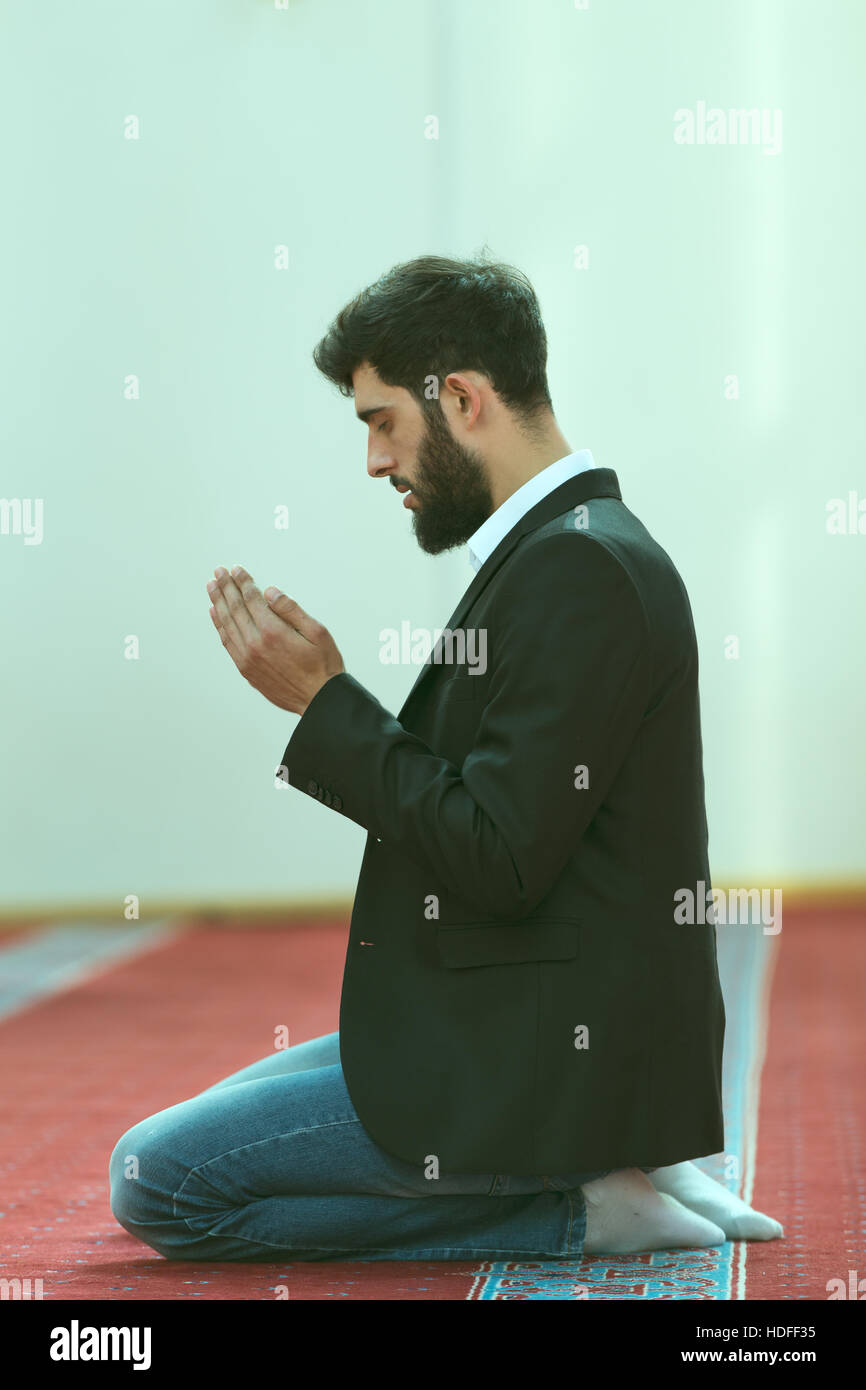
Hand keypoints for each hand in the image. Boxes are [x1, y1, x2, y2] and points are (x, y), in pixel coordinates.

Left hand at [207, 565, 343, 714]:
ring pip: (227, 623)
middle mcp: (255, 644)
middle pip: (235, 608)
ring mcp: (248, 658)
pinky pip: (227, 642)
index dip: (243, 582)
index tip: (236, 569)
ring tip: (212, 586)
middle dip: (226, 587)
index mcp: (273, 631)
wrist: (318, 700)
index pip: (252, 599)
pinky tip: (215, 613)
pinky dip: (220, 625)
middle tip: (218, 571)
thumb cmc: (323, 665)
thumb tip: (269, 592)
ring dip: (219, 602)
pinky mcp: (246, 669)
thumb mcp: (317, 632)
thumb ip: (291, 610)